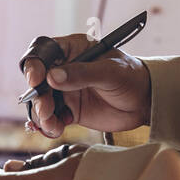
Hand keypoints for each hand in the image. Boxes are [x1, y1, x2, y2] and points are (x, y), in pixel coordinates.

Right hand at [23, 34, 151, 138]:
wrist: (145, 102)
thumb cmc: (131, 77)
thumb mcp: (110, 72)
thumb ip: (82, 73)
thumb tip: (52, 76)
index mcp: (72, 50)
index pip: (43, 52)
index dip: (34, 65)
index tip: (36, 80)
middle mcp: (64, 69)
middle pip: (37, 81)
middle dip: (38, 97)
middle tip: (46, 110)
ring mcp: (65, 91)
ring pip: (41, 102)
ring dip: (42, 115)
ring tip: (53, 125)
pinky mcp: (69, 110)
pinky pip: (51, 118)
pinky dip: (48, 126)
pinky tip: (54, 130)